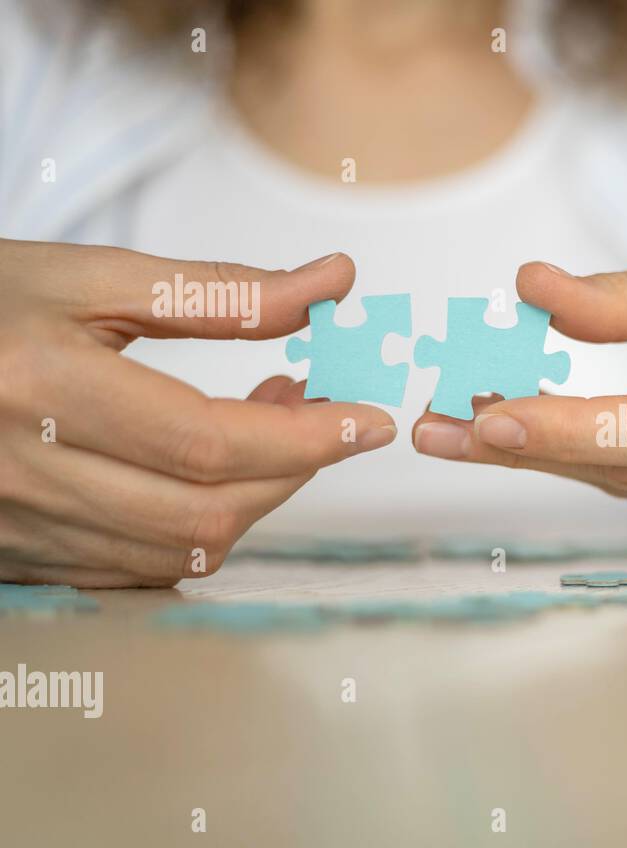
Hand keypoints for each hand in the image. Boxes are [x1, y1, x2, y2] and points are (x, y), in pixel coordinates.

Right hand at [0, 241, 395, 586]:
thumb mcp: (88, 276)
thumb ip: (216, 293)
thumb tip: (333, 284)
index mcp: (39, 386)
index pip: (210, 441)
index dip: (308, 438)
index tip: (370, 419)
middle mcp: (25, 470)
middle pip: (205, 511)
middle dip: (290, 472)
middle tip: (322, 416)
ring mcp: (20, 527)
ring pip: (180, 551)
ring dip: (253, 500)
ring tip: (267, 433)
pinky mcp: (23, 557)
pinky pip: (141, 570)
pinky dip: (200, 532)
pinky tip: (210, 479)